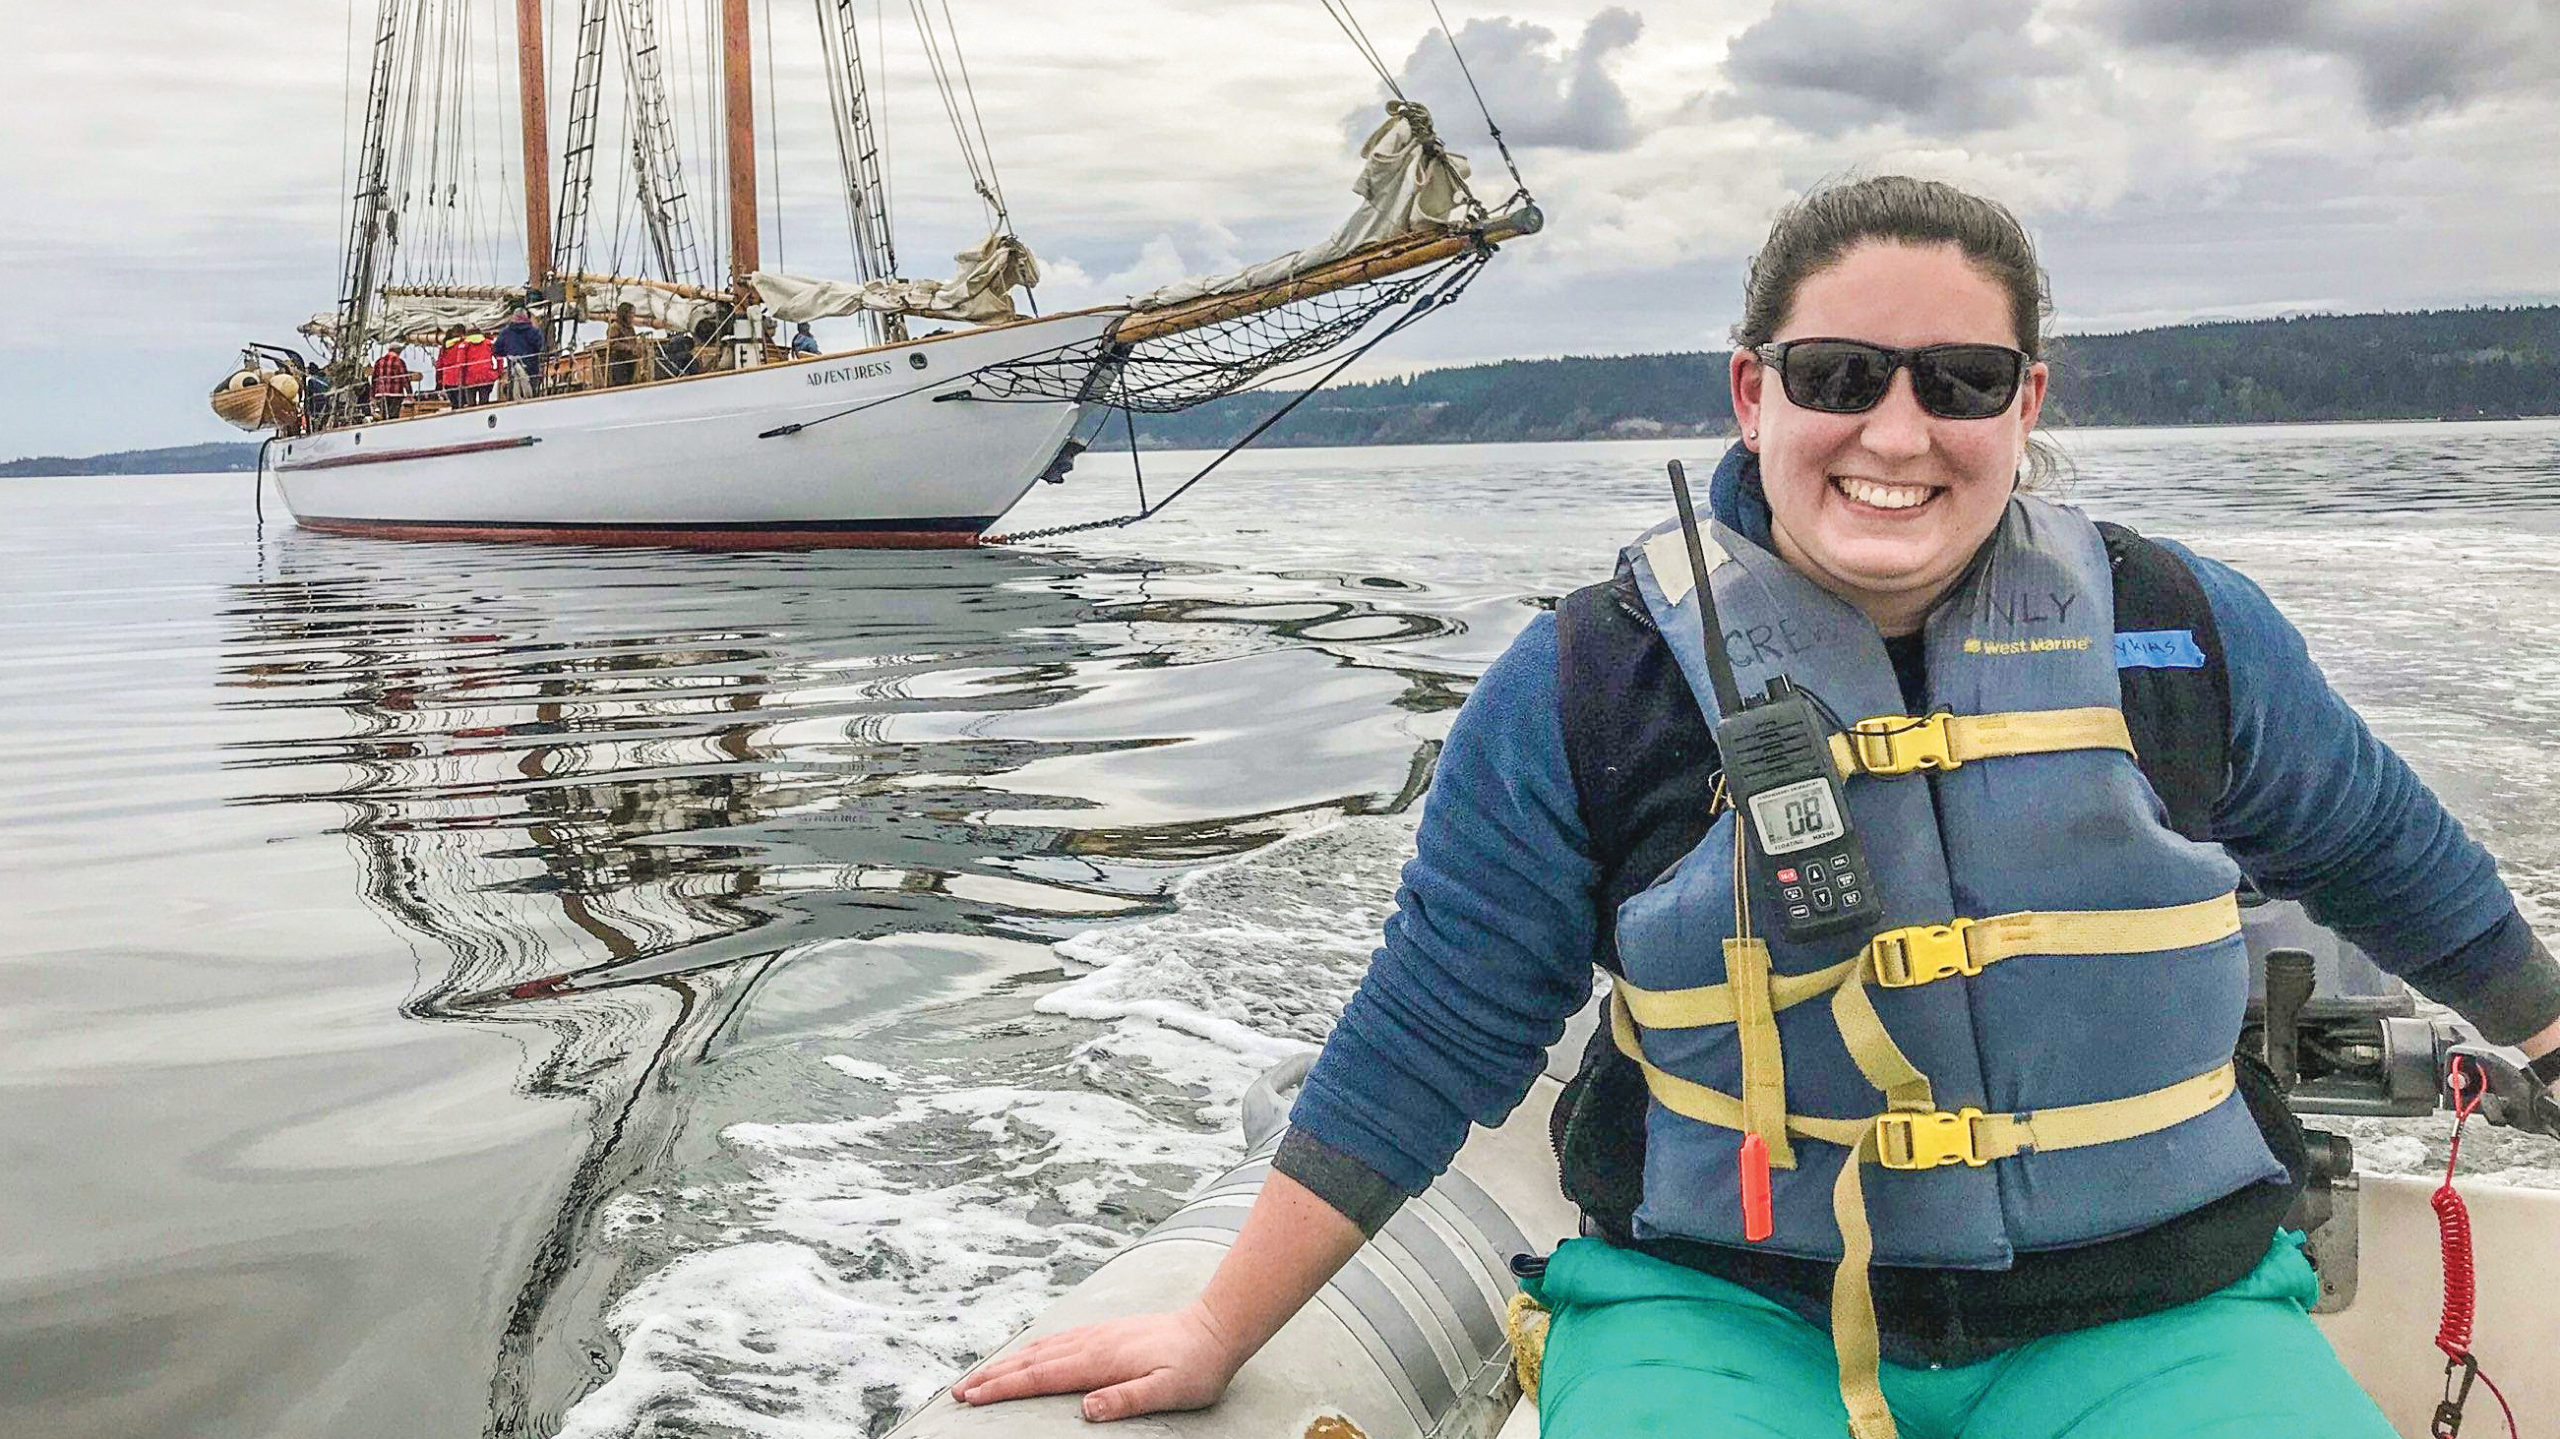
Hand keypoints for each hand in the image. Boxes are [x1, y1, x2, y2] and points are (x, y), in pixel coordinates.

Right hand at [951, 1303, 1246, 1421]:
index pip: (1040, 1377)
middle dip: (992, 1376)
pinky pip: (1057, 1340)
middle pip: (1030, 1361)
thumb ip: (1127, 1400)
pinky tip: (1027, 1355)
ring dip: (1007, 1363)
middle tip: (958, 1391)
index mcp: (1100, 1360)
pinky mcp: (1106, 1333)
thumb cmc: (1195, 1366)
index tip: (971, 1397)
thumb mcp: (1168, 1391)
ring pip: (1040, 1349)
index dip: (1003, 1387)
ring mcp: (1097, 1335)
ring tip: (980, 1376)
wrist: (1216, 1328)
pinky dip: (1031, 1350)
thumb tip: (1086, 1409)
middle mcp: (1092, 1343)